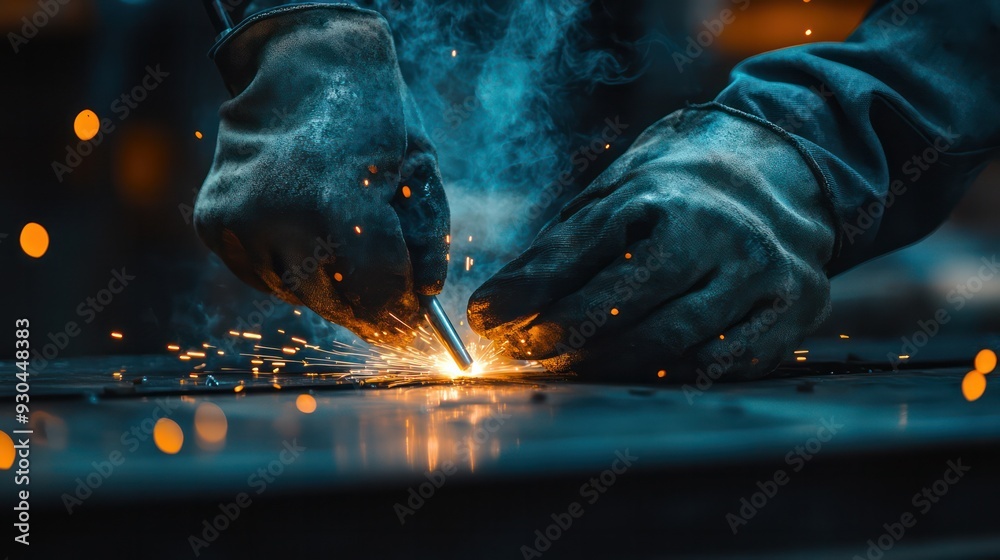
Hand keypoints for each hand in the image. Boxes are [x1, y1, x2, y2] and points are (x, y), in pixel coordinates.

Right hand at [195, 5, 448, 343]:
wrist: (303, 64)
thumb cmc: (373, 115)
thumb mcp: (421, 168)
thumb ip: (426, 239)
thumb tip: (424, 298)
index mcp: (337, 198)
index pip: (377, 290)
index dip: (400, 310)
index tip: (411, 318)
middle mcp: (278, 213)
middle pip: (336, 300)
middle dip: (367, 305)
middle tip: (385, 303)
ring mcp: (239, 218)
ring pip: (297, 293)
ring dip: (328, 286)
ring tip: (342, 243)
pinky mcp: (213, 220)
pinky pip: (262, 276)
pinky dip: (289, 269)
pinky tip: (305, 233)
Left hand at [468, 107, 836, 381]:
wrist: (782, 175)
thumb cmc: (677, 192)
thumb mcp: (617, 197)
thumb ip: (560, 250)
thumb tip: (494, 309)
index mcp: (663, 190)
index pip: (582, 247)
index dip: (529, 290)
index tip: (486, 320)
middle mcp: (716, 229)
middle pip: (626, 301)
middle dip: (562, 335)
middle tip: (520, 353)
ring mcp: (759, 273)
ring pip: (672, 340)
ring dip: (607, 364)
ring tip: (564, 369)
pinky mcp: (790, 312)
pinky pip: (723, 363)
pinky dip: (671, 375)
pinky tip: (636, 374)